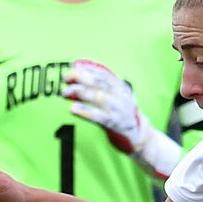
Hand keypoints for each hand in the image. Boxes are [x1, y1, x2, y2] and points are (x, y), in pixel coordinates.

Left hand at [62, 60, 180, 176]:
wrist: (138, 135)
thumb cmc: (121, 114)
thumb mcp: (117, 97)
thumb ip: (102, 87)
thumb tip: (79, 75)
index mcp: (121, 88)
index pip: (104, 74)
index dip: (88, 68)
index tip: (74, 66)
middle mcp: (120, 96)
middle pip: (99, 83)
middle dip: (81, 78)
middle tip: (65, 78)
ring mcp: (117, 110)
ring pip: (97, 97)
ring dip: (80, 93)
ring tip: (65, 93)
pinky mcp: (113, 124)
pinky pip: (97, 116)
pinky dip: (84, 111)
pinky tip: (73, 109)